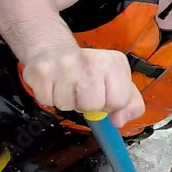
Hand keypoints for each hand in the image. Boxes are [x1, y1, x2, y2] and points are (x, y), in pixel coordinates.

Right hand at [21, 46, 144, 126]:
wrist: (53, 50)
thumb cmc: (86, 70)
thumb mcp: (116, 82)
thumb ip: (129, 104)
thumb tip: (119, 121)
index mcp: (113, 63)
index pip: (119, 101)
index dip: (109, 104)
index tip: (102, 94)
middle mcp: (90, 60)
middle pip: (92, 106)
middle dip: (86, 105)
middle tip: (82, 90)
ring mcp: (65, 65)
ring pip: (68, 106)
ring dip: (66, 101)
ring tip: (66, 86)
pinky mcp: (42, 72)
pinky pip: (48, 101)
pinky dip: (49, 97)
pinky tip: (53, 84)